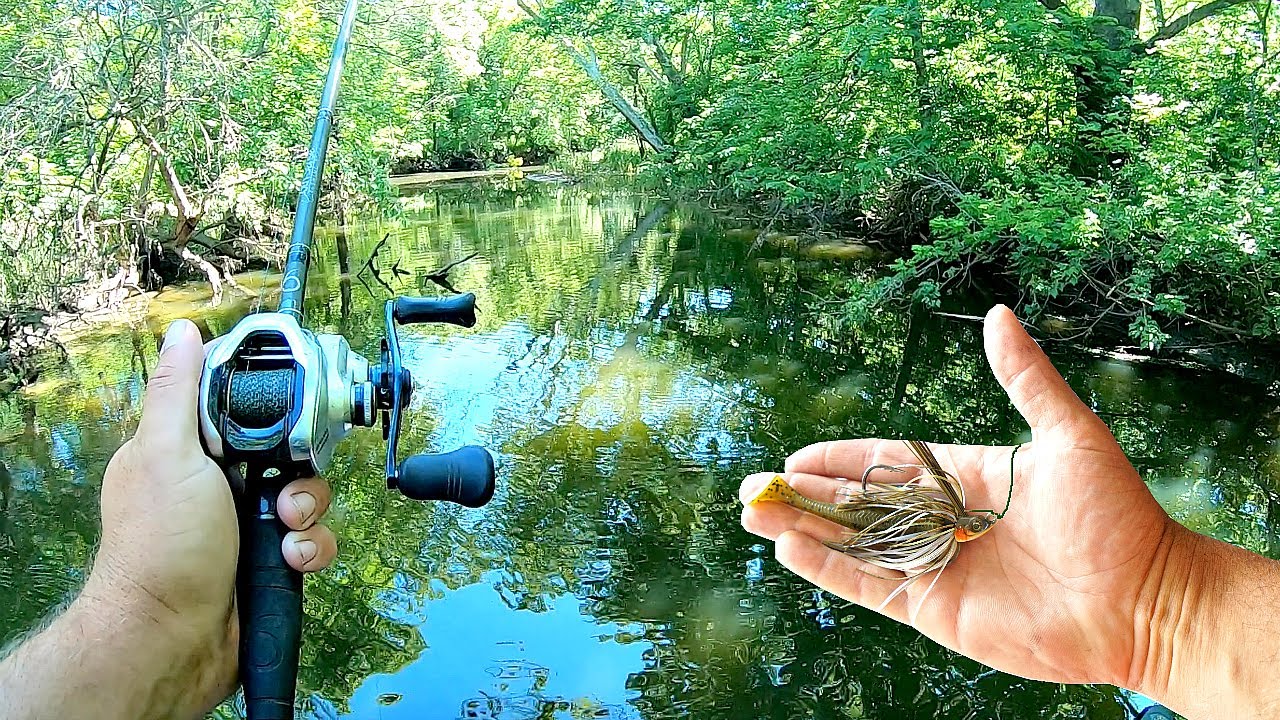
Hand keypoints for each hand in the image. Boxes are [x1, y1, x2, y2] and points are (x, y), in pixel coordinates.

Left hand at [75, 319, 337, 716]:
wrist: (172, 638)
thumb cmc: (159, 549)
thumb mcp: (165, 454)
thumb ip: (178, 392)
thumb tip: (182, 334)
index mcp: (187, 454)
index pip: (245, 411)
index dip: (273, 411)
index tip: (294, 414)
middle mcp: (217, 488)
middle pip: (287, 454)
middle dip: (299, 473)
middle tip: (282, 490)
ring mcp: (244, 527)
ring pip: (307, 498)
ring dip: (307, 515)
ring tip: (285, 532)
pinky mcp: (268, 562)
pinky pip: (312, 542)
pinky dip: (309, 550)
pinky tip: (289, 561)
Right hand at [740, 305, 1185, 689]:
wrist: (1144, 600)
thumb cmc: (1117, 515)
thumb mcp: (1070, 433)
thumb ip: (1025, 378)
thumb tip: (998, 314)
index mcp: (966, 476)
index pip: (886, 463)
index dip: (840, 458)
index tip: (797, 453)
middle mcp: (944, 522)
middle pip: (858, 504)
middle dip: (805, 494)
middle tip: (754, 485)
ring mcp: (937, 568)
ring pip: (854, 544)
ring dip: (803, 529)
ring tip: (754, 514)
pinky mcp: (936, 610)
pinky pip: (871, 585)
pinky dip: (829, 569)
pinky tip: (791, 549)